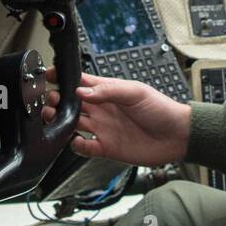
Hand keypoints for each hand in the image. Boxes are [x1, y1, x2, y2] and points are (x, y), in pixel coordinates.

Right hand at [42, 66, 190, 166]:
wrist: (177, 136)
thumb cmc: (161, 109)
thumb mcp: (135, 92)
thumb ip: (108, 91)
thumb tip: (82, 91)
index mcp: (108, 91)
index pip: (80, 83)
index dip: (63, 79)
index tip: (48, 77)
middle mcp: (102, 109)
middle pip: (71, 104)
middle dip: (56, 102)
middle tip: (49, 102)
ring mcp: (103, 129)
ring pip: (73, 125)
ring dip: (61, 122)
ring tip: (54, 119)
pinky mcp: (107, 148)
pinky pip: (85, 147)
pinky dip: (77, 146)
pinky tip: (77, 141)